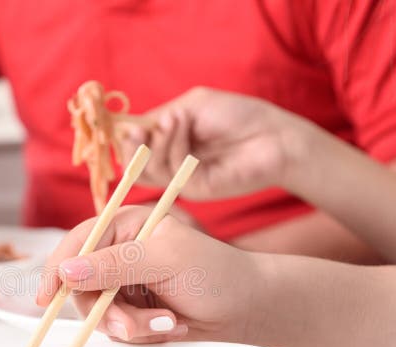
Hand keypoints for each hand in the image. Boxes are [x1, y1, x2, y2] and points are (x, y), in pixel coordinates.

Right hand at [36, 206, 266, 343]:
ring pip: (99, 313)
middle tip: (131, 326)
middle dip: (107, 311)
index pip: (77, 243)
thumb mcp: (165, 261)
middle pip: (81, 286)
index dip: (57, 270)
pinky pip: (117, 328)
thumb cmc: (216, 273)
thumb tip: (67, 270)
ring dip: (131, 325)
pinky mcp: (134, 309)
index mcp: (125, 225)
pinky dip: (142, 333)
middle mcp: (120, 252)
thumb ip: (115, 265)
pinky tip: (170, 325)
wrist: (248, 308)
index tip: (47, 299)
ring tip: (167, 323)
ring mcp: (126, 283)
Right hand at [120, 87, 309, 200]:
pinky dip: (174, 147)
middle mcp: (172, 163)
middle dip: (131, 148)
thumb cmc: (236, 116)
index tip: (122, 125)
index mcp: (169, 143)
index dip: (124, 139)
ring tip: (173, 122)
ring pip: (149, 171)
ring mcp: (182, 179)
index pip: (135, 148)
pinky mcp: (195, 190)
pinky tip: (183, 128)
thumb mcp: (191, 106)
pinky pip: (172, 172)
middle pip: (135, 166)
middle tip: (135, 132)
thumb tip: (128, 129)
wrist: (272, 135)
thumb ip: (160, 117)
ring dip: (155, 143)